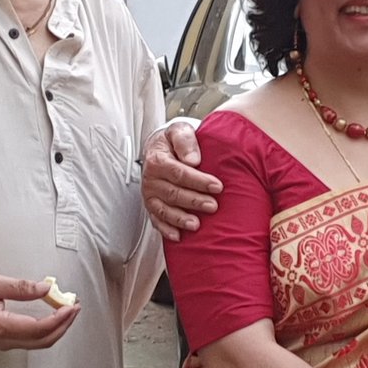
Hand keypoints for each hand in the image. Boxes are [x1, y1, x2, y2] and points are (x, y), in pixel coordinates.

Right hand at [0, 275, 77, 350]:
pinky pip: (31, 341)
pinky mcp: (3, 341)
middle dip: (64, 325)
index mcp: (0, 326)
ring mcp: (3, 343)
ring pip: (39, 343)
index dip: (60, 319)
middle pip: (44, 340)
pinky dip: (47, 330)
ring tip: (68, 310)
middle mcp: (3, 340)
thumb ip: (19, 287)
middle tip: (75, 307)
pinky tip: (53, 316)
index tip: (72, 306)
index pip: (39, 328)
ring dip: (57, 328)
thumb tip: (46, 289)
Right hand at [143, 121, 220, 241]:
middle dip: (194, 201)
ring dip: (180, 219)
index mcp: (157, 160)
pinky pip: (156, 220)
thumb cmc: (173, 141)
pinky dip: (166, 230)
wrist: (160, 148)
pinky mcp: (151, 206)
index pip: (179, 173)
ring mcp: (150, 194)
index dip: (198, 181)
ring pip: (164, 209)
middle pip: (173, 193)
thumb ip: (186, 141)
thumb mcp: (179, 131)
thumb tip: (193, 160)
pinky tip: (178, 236)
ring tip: (196, 225)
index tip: (217, 186)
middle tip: (213, 206)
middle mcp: (151, 179)